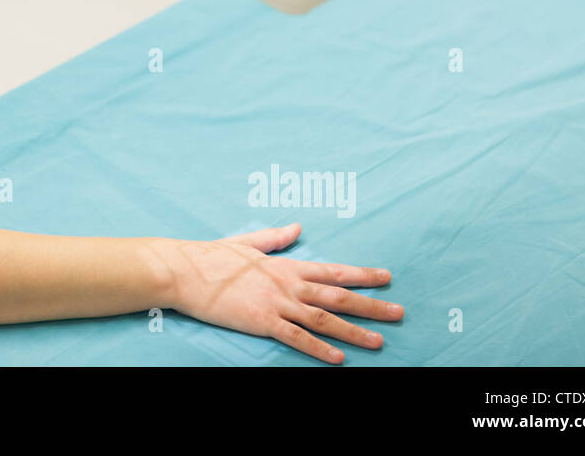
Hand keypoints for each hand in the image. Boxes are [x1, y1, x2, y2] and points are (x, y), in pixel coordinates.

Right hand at [161, 223, 402, 363]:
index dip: (362, 275)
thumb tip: (297, 226)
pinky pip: (296, 337)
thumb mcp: (248, 242)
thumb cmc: (213, 257)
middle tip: (399, 313)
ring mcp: (276, 303)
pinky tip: (338, 358)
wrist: (185, 271)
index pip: (332, 271)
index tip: (386, 278)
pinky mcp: (262, 321)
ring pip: (323, 319)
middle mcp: (287, 283)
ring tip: (379, 341)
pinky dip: (320, 348)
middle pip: (337, 296)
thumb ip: (276, 238)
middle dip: (371, 305)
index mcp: (286, 265)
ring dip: (353, 331)